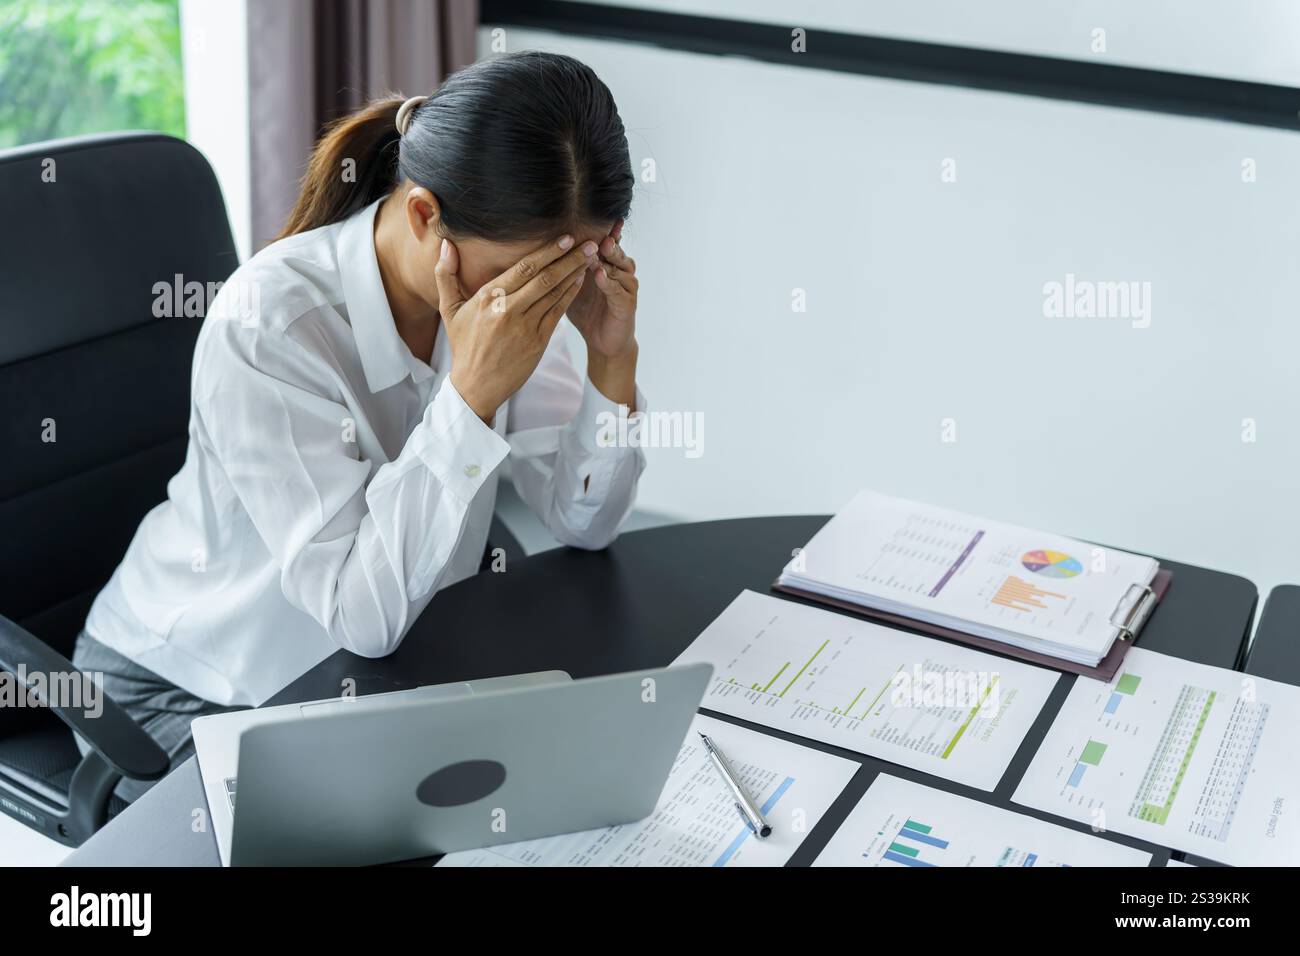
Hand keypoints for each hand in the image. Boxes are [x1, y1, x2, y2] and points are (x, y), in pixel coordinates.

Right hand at [435, 234, 592, 422]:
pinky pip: (558, 313)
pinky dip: (571, 295)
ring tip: (590, 257)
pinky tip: (581, 281)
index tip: (566, 238)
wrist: (476, 385)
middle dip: (569, 258)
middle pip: (544, 277)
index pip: (524, 267)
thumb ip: (445, 276)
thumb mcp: (449, 310)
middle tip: (589, 242)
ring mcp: (524, 326)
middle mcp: (508, 309)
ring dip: (575, 273)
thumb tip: (446, 245)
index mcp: (488, 297)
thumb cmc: (464, 346)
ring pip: (554, 293)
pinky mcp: (537, 342)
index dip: (548, 251)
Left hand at [566, 219, 637, 359]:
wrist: (603, 342)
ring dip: (611, 257)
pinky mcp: (627, 305)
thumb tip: (535, 248)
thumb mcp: (571, 285)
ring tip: (602, 248)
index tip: (589, 212)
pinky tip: (600, 275)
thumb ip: (562, 267)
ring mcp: (626, 287)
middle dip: (607, 238)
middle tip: (597, 227)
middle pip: (616, 250)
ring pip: (621, 267)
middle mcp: (620, 272)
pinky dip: (610, 282)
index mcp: (606, 264)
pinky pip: (619, 291)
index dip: (600, 228)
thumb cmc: (586, 311)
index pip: (604, 241)